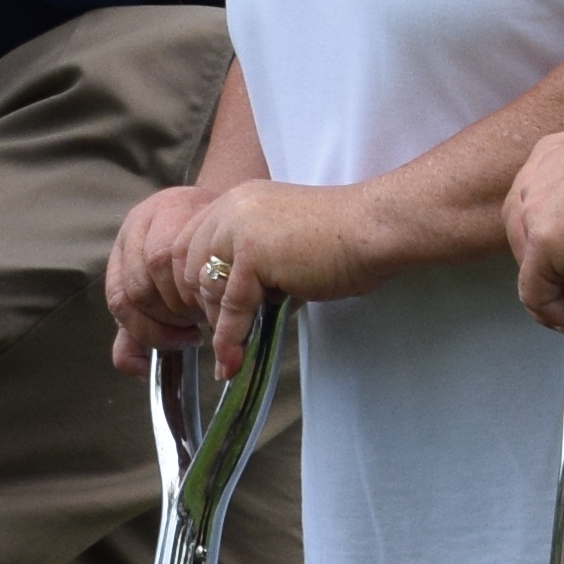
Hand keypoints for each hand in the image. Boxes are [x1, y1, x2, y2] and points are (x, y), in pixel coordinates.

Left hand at [102, 184, 220, 361]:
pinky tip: (215, 293)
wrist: (243, 218)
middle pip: (138, 287)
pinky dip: (197, 282)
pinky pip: (182, 252)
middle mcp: (136, 224)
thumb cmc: (208, 263)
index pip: (119, 300)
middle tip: (197, 325)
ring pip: (155, 267)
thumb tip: (136, 368)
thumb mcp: (171, 296)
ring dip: (185, 300)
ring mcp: (159, 210)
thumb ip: (146, 330)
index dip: (147, 329)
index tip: (181, 340)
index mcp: (124, 247)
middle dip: (170, 317)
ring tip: (208, 309)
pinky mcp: (186, 206)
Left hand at [125, 177, 370, 373]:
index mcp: (236, 202)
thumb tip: (229, 315)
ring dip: (218, 325)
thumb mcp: (281, 250)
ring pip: (208, 289)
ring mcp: (239, 227)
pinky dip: (230, 338)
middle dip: (200, 307)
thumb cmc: (342, 243)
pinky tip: (232, 361)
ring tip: (232, 351)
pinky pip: (231, 305)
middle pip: (188, 266)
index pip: (188, 244)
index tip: (206, 314)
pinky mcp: (253, 252)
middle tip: (219, 336)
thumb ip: (252, 272)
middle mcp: (231, 208)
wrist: (375, 230)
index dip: (191, 284)